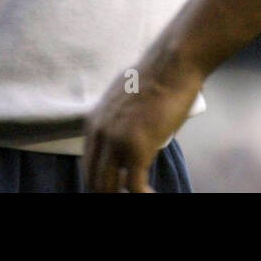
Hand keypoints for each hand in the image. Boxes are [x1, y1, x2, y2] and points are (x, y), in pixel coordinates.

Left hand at [84, 57, 202, 192]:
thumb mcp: (124, 99)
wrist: (173, 64)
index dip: (99, 180)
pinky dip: (143, 195)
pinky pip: (134, 187)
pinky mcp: (136, 150)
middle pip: (94, 180)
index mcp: (93, 122)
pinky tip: (151, 194)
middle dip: (108, 192)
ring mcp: (116, 143)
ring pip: (108, 188)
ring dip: (121, 195)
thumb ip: (118, 121)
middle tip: (126, 193)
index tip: (115, 185)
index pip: (87, 165)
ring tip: (140, 193)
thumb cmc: (157, 77)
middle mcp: (99, 134)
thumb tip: (126, 138)